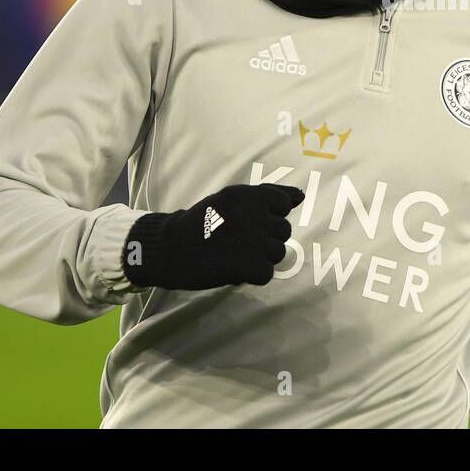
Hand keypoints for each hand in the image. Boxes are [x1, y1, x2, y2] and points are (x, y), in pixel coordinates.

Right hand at [122, 184, 302, 290]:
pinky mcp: (248, 265)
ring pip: (279, 252)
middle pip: (284, 231)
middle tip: (239, 241)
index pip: (283, 204)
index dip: (270, 216)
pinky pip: (267, 273)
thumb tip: (300, 196)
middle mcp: (254, 214)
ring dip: (261, 257)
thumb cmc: (202, 223)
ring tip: (236, 254)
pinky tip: (234, 268)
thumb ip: (268, 195)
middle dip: (267, 238)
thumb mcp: (232, 199)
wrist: (169, 248)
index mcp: (249, 195)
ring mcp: (253, 240)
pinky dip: (253, 275)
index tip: (250, 221)